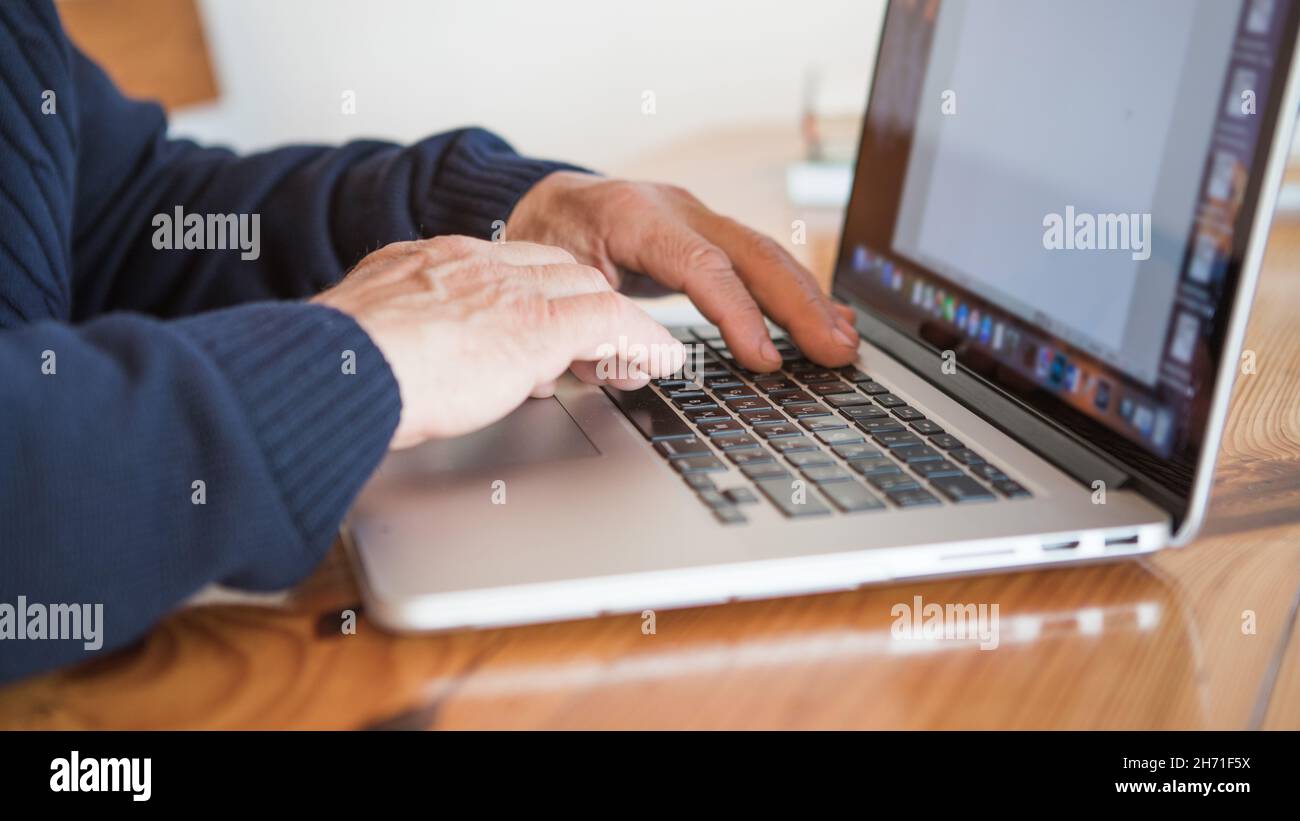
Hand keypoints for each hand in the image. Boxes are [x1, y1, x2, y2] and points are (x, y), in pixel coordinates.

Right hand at [312, 236, 684, 448]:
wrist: (331, 373)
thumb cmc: (329, 374)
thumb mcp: (365, 342)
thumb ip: (402, 342)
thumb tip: (417, 373)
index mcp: (427, 262)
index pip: (501, 266)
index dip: (533, 293)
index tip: (544, 320)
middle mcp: (471, 263)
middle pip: (553, 268)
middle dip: (582, 303)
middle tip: (602, 341)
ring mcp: (506, 289)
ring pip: (588, 287)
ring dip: (619, 324)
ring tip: (643, 355)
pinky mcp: (535, 324)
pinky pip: (612, 320)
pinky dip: (644, 340)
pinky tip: (665, 362)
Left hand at [507, 171, 859, 371]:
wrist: (541, 201)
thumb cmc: (543, 241)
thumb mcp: (553, 279)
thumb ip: (591, 321)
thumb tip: (634, 367)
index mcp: (636, 217)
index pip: (704, 267)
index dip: (740, 315)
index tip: (765, 361)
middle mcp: (678, 209)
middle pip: (754, 255)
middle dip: (801, 307)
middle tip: (837, 352)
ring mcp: (698, 217)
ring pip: (766, 255)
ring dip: (809, 300)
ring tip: (844, 340)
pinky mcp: (707, 233)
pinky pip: (759, 260)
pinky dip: (795, 290)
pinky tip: (828, 315)